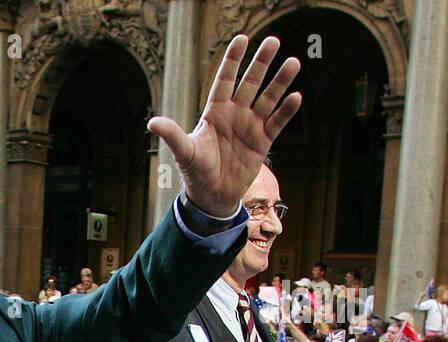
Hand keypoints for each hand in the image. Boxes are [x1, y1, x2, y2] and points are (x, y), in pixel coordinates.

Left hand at [149, 35, 300, 216]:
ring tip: (293, 62)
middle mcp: (235, 114)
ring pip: (268, 98)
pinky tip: (296, 96)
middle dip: (261, 63)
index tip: (242, 39)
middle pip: (250, 83)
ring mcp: (250, 126)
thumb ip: (172, 135)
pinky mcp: (263, 141)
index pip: (225, 80)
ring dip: (280, 82)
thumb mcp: (184, 151)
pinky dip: (286, 111)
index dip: (233, 60)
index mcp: (215, 112)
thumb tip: (152, 123)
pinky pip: (277, 122)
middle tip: (273, 40)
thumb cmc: (196, 171)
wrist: (212, 195)